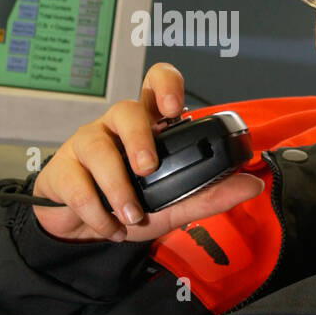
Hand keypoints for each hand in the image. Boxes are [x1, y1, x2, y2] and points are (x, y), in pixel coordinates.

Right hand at [32, 62, 263, 241]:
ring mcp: (87, 144)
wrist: (81, 231)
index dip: (165, 85)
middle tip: (147, 169)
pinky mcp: (62, 169)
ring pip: (98, 148)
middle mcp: (116, 128)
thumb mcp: (171, 205)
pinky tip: (110, 227)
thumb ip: (209, 196)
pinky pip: (78, 185)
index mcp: (147, 126)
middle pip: (125, 110)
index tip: (173, 108)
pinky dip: (97, 214)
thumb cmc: (127, 204)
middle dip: (138, 139)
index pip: (155, 83)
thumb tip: (253, 183)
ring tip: (131, 215)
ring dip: (117, 187)